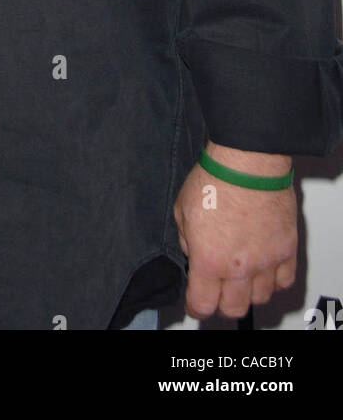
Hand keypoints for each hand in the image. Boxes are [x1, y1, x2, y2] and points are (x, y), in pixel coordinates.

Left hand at [172, 142, 296, 319]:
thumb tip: (194, 254)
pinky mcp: (286, 249)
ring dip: (249, 292)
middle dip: (222, 303)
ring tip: (242, 276)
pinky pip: (285, 281)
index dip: (195, 306)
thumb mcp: (182, 210)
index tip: (195, 302)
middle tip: (218, 291)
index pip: (202, 304)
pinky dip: (274, 280)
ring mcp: (266, 260)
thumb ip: (187, 240)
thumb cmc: (215, 178)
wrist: (247, 161)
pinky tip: (265, 269)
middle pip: (233, 309)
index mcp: (209, 259)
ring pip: (260, 298)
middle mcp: (239, 266)